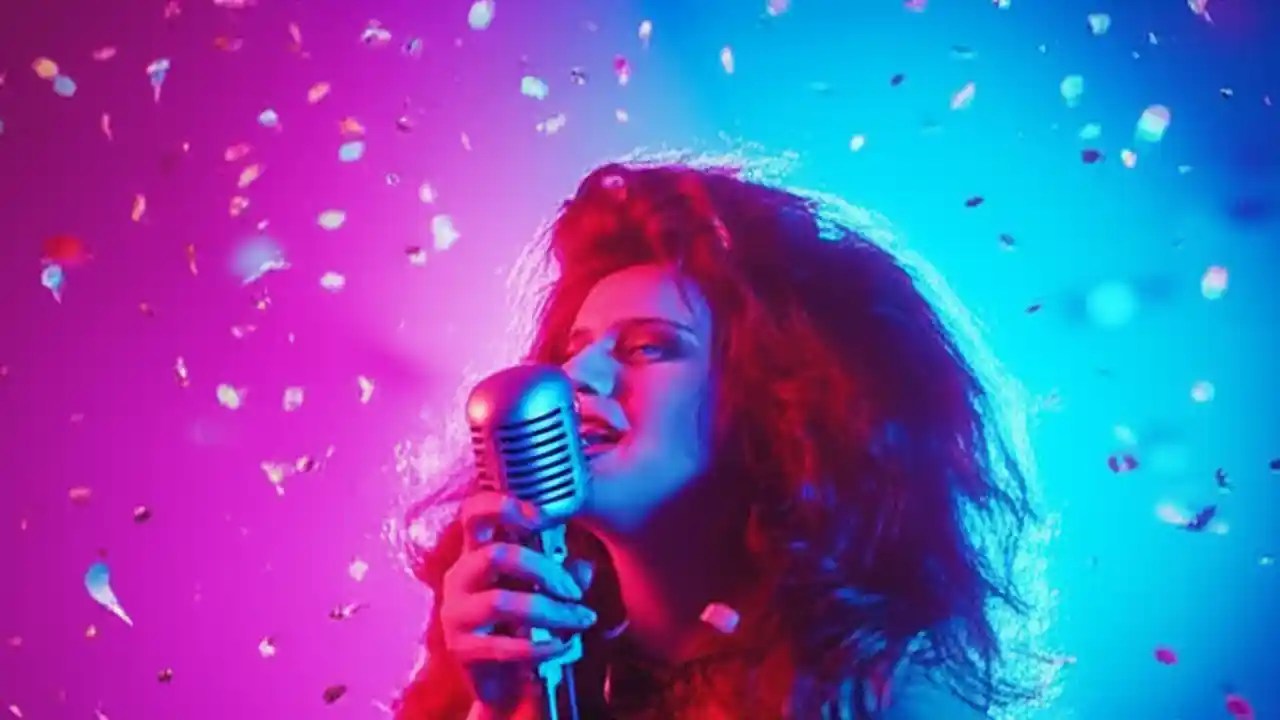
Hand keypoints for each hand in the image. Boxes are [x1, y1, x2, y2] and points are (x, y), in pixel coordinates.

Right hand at [439, 492, 597, 713]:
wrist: (502, 685)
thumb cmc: (523, 625)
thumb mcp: (546, 592)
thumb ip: (564, 575)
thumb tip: (584, 568)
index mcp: (476, 552)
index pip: (474, 513)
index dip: (505, 506)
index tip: (543, 518)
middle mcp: (460, 577)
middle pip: (495, 555)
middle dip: (544, 570)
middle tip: (575, 591)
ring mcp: (456, 613)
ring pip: (501, 602)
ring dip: (550, 611)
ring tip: (580, 621)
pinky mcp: (461, 648)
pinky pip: (504, 645)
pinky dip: (540, 646)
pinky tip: (563, 646)